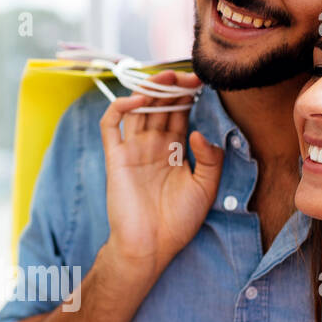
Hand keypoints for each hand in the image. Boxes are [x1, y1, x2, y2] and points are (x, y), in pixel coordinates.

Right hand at [100, 71, 224, 276]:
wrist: (151, 247)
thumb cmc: (178, 222)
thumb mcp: (206, 188)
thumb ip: (210, 159)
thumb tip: (199, 131)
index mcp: (173, 151)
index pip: (180, 112)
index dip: (189, 95)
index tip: (203, 81)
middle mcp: (152, 146)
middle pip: (160, 105)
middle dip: (173, 87)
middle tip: (188, 74)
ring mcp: (132, 150)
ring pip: (138, 108)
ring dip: (151, 89)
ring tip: (169, 77)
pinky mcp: (115, 157)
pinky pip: (111, 125)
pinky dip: (121, 106)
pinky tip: (140, 99)